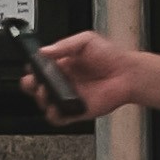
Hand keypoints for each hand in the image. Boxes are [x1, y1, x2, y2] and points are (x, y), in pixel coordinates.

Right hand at [31, 25, 159, 121]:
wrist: (128, 74)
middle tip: (36, 82)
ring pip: (44, 103)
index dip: (33, 68)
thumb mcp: (86, 41)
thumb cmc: (112, 56)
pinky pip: (58, 118)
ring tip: (47, 92)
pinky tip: (56, 107)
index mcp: (63, 64)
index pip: (39, 68)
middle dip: (30, 84)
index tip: (33, 67)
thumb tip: (44, 50)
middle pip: (36, 86)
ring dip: (41, 99)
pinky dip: (54, 115)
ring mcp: (69, 97)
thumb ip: (64, 45)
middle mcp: (64, 81)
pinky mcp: (76, 111)